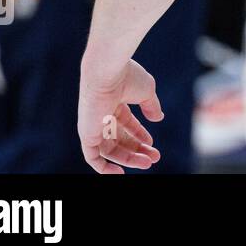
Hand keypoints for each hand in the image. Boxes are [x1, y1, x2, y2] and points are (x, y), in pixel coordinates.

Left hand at [78, 58, 162, 173]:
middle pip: (120, 139)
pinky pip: (92, 157)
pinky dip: (103, 167)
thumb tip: (158, 118)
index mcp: (114, 102)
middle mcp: (102, 115)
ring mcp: (94, 125)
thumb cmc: (127, 76)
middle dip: (137, 149)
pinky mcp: (87, 134)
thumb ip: (152, 106)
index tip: (153, 143)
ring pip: (110, 150)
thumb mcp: (147, 91)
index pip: (126, 124)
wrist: (108, 72)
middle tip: (154, 158)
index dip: (140, 135)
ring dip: (129, 158)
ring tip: (147, 163)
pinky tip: (120, 173)